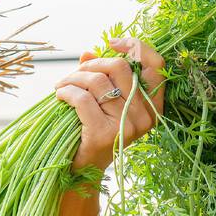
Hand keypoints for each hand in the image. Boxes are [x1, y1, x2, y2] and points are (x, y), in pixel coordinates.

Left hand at [54, 35, 165, 176]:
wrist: (83, 172)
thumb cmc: (95, 133)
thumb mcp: (105, 104)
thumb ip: (102, 77)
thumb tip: (88, 52)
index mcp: (154, 107)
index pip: (156, 66)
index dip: (136, 47)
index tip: (112, 43)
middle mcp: (146, 116)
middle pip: (121, 68)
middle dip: (93, 64)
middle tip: (75, 73)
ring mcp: (127, 126)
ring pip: (98, 82)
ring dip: (74, 78)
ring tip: (62, 86)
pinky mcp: (104, 134)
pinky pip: (83, 99)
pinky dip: (66, 92)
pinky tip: (59, 96)